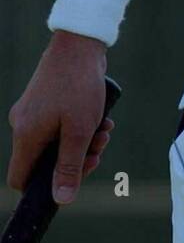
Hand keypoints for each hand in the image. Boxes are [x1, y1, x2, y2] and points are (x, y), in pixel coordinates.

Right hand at [7, 33, 113, 203]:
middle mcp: (22, 125)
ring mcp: (32, 112)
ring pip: (55, 142)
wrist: (80, 43)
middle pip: (43, 161)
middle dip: (75, 159)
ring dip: (82, 142)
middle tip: (99, 149)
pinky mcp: (43, 101)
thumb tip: (61, 200)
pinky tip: (101, 119)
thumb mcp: (79, 131)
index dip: (42, 188)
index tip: (71, 178)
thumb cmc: (79, 86)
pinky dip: (79, 126)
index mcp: (25, 136)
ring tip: (104, 130)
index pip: (20, 179)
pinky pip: (58, 125)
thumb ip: (70, 166)